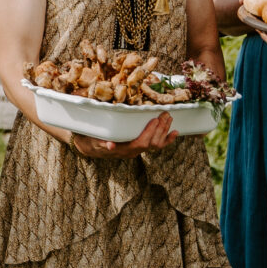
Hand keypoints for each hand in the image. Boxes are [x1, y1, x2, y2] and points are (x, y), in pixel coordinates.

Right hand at [63, 111, 177, 157]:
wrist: (91, 147)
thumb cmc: (92, 141)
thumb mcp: (95, 141)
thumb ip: (103, 144)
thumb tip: (110, 146)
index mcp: (124, 150)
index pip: (141, 143)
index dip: (149, 133)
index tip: (155, 120)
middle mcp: (133, 152)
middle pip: (152, 143)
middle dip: (160, 129)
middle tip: (165, 115)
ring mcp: (138, 150)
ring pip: (156, 144)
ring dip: (164, 131)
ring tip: (169, 118)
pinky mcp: (140, 146)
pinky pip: (157, 145)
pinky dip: (167, 139)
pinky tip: (175, 132)